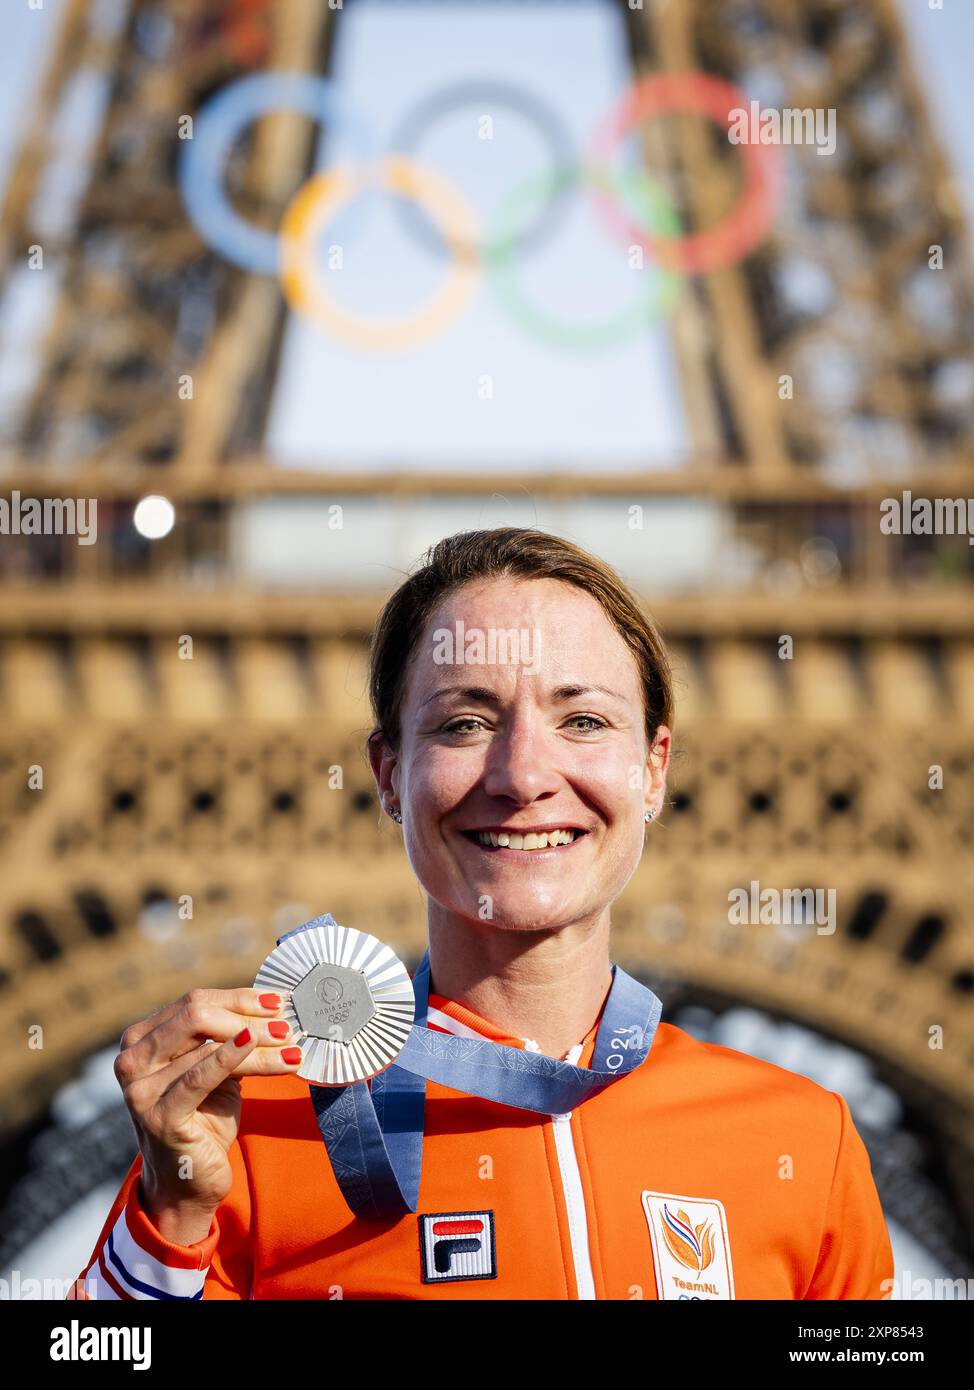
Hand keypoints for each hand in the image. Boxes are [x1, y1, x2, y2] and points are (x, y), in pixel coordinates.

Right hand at [113, 987, 301, 1240]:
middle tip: (287, 1022)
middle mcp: (132, 1060)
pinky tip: (256, 1046)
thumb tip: (272, 1007)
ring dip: (257, 1043)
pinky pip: (199, 1077)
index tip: (277, 1000)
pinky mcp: (159, 1116)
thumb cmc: (204, 1120)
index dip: (238, 998)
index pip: (194, 1002)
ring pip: (207, 1045)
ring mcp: (140, 1089)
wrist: (188, 1184)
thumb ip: (228, 1038)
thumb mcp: (215, 1071)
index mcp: (141, 1040)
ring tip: (290, 1044)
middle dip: (247, 1014)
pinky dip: (230, 1057)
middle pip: (197, 1015)